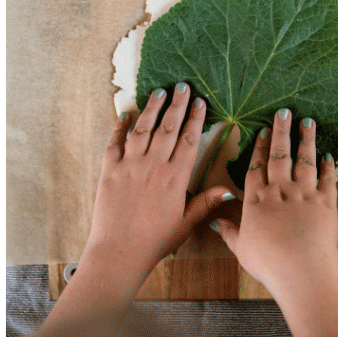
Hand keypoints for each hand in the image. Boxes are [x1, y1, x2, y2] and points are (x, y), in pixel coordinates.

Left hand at [86, 84, 234, 289]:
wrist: (120, 250)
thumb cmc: (156, 240)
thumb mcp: (186, 223)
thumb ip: (205, 203)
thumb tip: (228, 189)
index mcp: (175, 178)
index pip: (189, 141)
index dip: (196, 120)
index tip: (200, 103)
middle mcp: (153, 166)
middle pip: (167, 128)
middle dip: (177, 105)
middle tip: (183, 86)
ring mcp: (129, 165)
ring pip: (142, 129)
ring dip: (152, 108)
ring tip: (159, 92)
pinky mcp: (109, 170)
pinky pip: (115, 142)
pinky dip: (120, 127)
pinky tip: (125, 115)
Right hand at [214, 110, 337, 293]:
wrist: (301, 269)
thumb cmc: (269, 263)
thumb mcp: (242, 249)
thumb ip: (230, 233)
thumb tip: (216, 223)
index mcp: (256, 201)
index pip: (255, 168)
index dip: (259, 149)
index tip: (262, 132)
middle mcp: (280, 192)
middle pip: (279, 156)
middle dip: (281, 131)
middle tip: (284, 111)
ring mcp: (304, 195)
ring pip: (304, 161)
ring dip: (306, 140)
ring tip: (308, 121)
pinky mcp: (326, 204)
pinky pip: (327, 180)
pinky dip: (328, 167)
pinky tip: (327, 155)